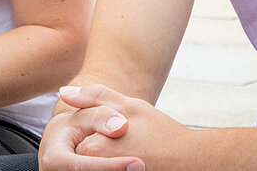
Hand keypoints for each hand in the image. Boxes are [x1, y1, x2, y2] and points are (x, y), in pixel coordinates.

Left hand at [42, 85, 193, 170]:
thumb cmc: (162, 132)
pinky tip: (138, 158)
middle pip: (85, 155)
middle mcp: (95, 167)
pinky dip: (116, 164)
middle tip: (132, 145)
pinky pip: (107, 170)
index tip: (121, 135)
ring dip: (108, 158)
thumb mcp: (130, 106)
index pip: (76, 139)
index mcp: (93, 147)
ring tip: (136, 150)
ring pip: (96, 164)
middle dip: (102, 147)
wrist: (193, 163)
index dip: (97, 133)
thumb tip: (63, 92)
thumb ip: (94, 96)